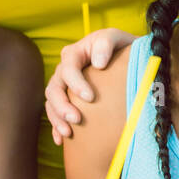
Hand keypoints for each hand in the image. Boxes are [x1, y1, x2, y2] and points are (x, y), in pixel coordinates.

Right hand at [44, 27, 139, 144]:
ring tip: (68, 133)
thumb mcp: (116, 37)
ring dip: (57, 118)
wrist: (127, 58)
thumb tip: (98, 63)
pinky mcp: (67, 100)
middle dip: (62, 105)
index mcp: (74, 53)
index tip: (90, 97)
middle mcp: (64, 70)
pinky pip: (55, 114)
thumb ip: (106, 43)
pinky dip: (56, 127)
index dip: (76, 83)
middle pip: (54, 88)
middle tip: (76, 119)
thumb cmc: (122, 47)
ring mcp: (64, 86)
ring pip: (51, 103)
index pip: (68, 68)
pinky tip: (61, 140)